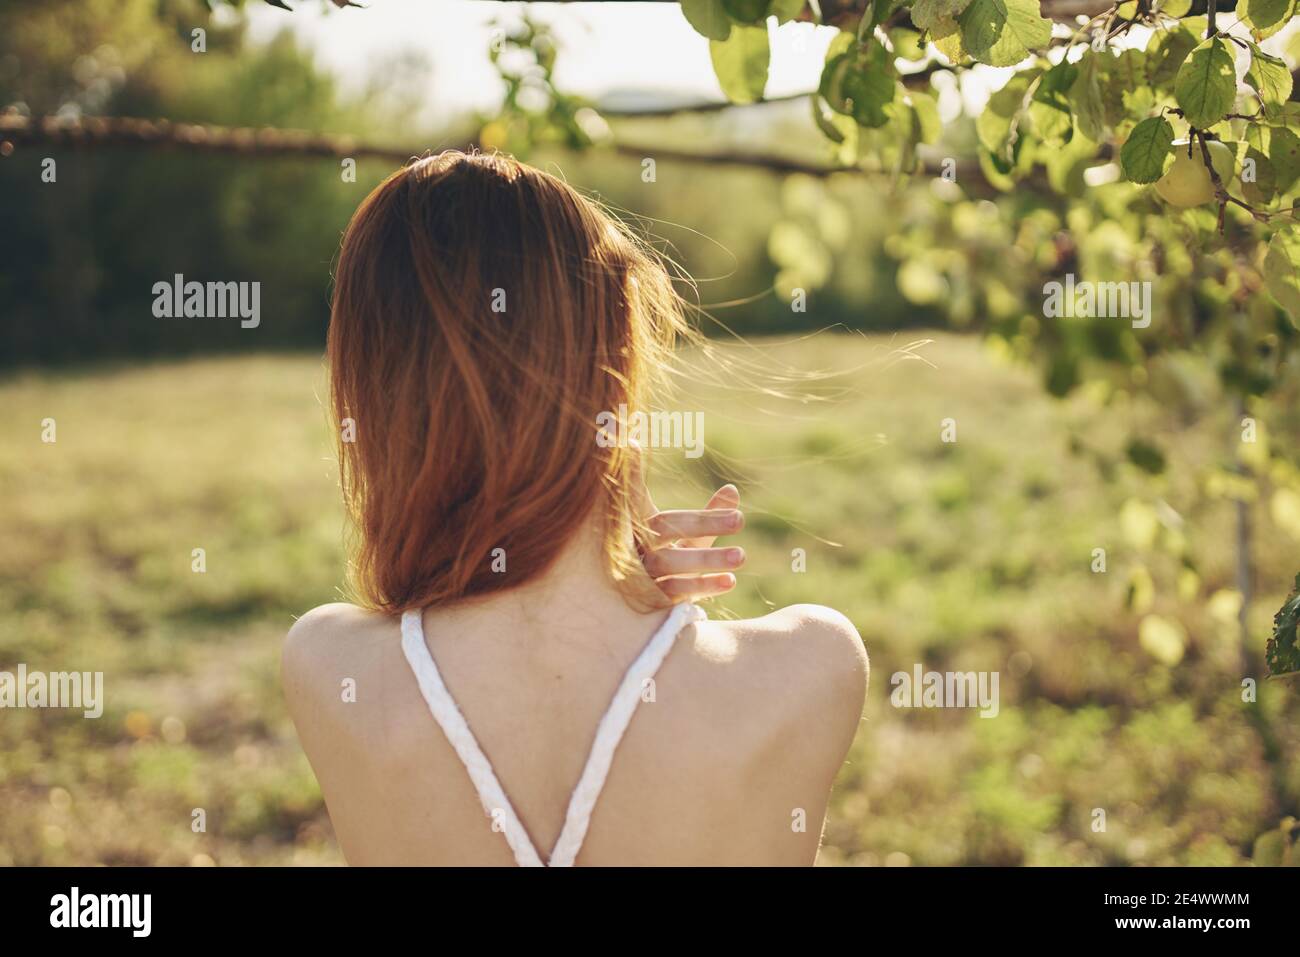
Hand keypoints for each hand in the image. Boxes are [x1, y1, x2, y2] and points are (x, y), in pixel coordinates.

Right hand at [633, 474, 745, 602]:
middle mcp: (636, 546)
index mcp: (640, 525)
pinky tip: (730, 581)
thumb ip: (709, 517)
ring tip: (742, 555)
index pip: (636, 495)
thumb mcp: (688, 539)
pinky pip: (678, 591)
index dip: (632, 473)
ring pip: (672, 564)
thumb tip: (733, 491)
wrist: (646, 613)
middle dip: (704, 522)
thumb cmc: (670, 563)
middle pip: (666, 529)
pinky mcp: (652, 601)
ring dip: (708, 559)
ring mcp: (642, 575)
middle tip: (740, 520)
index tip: (633, 444)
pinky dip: (705, 586)